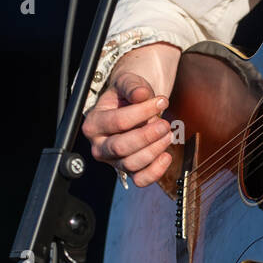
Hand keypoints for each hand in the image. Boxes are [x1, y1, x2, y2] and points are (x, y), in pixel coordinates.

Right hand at [82, 69, 171, 187]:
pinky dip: (155, 172)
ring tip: (168, 135)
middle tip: (165, 124)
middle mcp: (99, 146)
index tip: (161, 101)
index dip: (142, 112)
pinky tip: (166, 156)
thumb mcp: (127, 83)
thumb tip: (141, 94)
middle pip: (120, 147)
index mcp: (94, 123)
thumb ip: (132, 86)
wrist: (132, 105)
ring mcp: (113, 161)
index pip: (118, 122)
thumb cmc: (126, 95)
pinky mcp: (128, 171)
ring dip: (154, 150)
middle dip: (147, 136)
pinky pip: (140, 180)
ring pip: (131, 164)